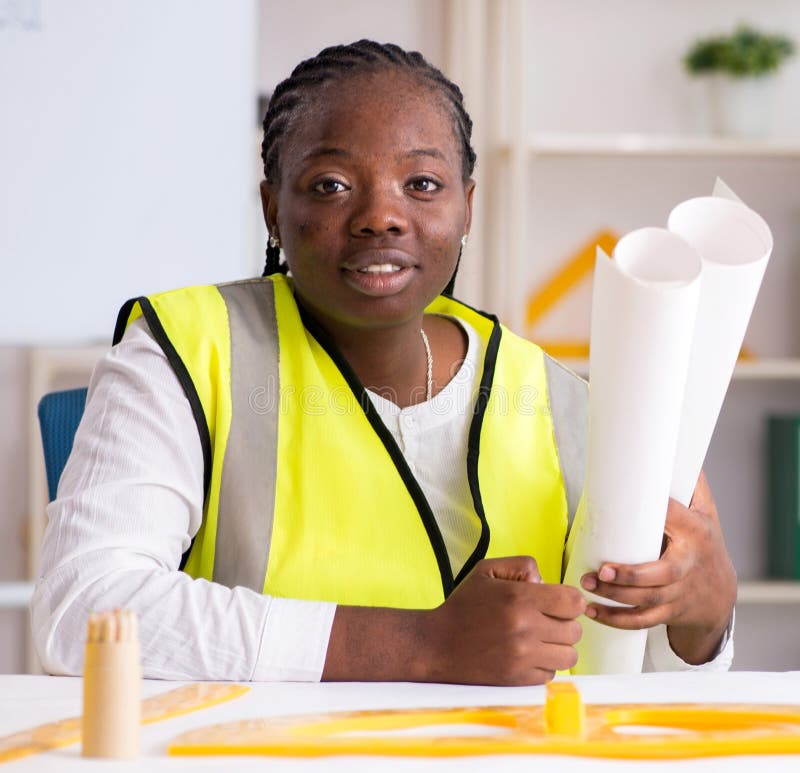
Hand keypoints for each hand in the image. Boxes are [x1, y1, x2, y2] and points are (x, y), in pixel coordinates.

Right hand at [323, 556, 584, 684]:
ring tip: (541, 640)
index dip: (569, 601)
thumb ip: (521, 566)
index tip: (557, 603)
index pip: (573, 602)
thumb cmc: (463, 606)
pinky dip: (545, 665)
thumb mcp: (485, 571)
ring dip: (559, 647)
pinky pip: (551, 674)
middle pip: (575, 630)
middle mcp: (526, 629)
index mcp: (520, 598)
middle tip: (546, 621)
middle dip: (564, 623)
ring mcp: (524, 657)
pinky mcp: (519, 679)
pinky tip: (529, 655)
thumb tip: (547, 582)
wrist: (437, 645)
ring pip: (569, 656)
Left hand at [579, 470, 735, 664]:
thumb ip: (690, 483)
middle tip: (599, 569)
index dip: (658, 514)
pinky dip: (615, 620)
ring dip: (615, 596)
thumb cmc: (703, 544)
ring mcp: (679, 593)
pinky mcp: (668, 612)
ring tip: (587, 585)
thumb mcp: (704, 511)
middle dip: (629, 575)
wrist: (719, 593)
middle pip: (661, 576)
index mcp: (694, 532)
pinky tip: (592, 611)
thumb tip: (676, 446)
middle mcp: (687, 565)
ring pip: (648, 600)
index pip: (675, 520)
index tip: (628, 508)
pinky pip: (642, 621)